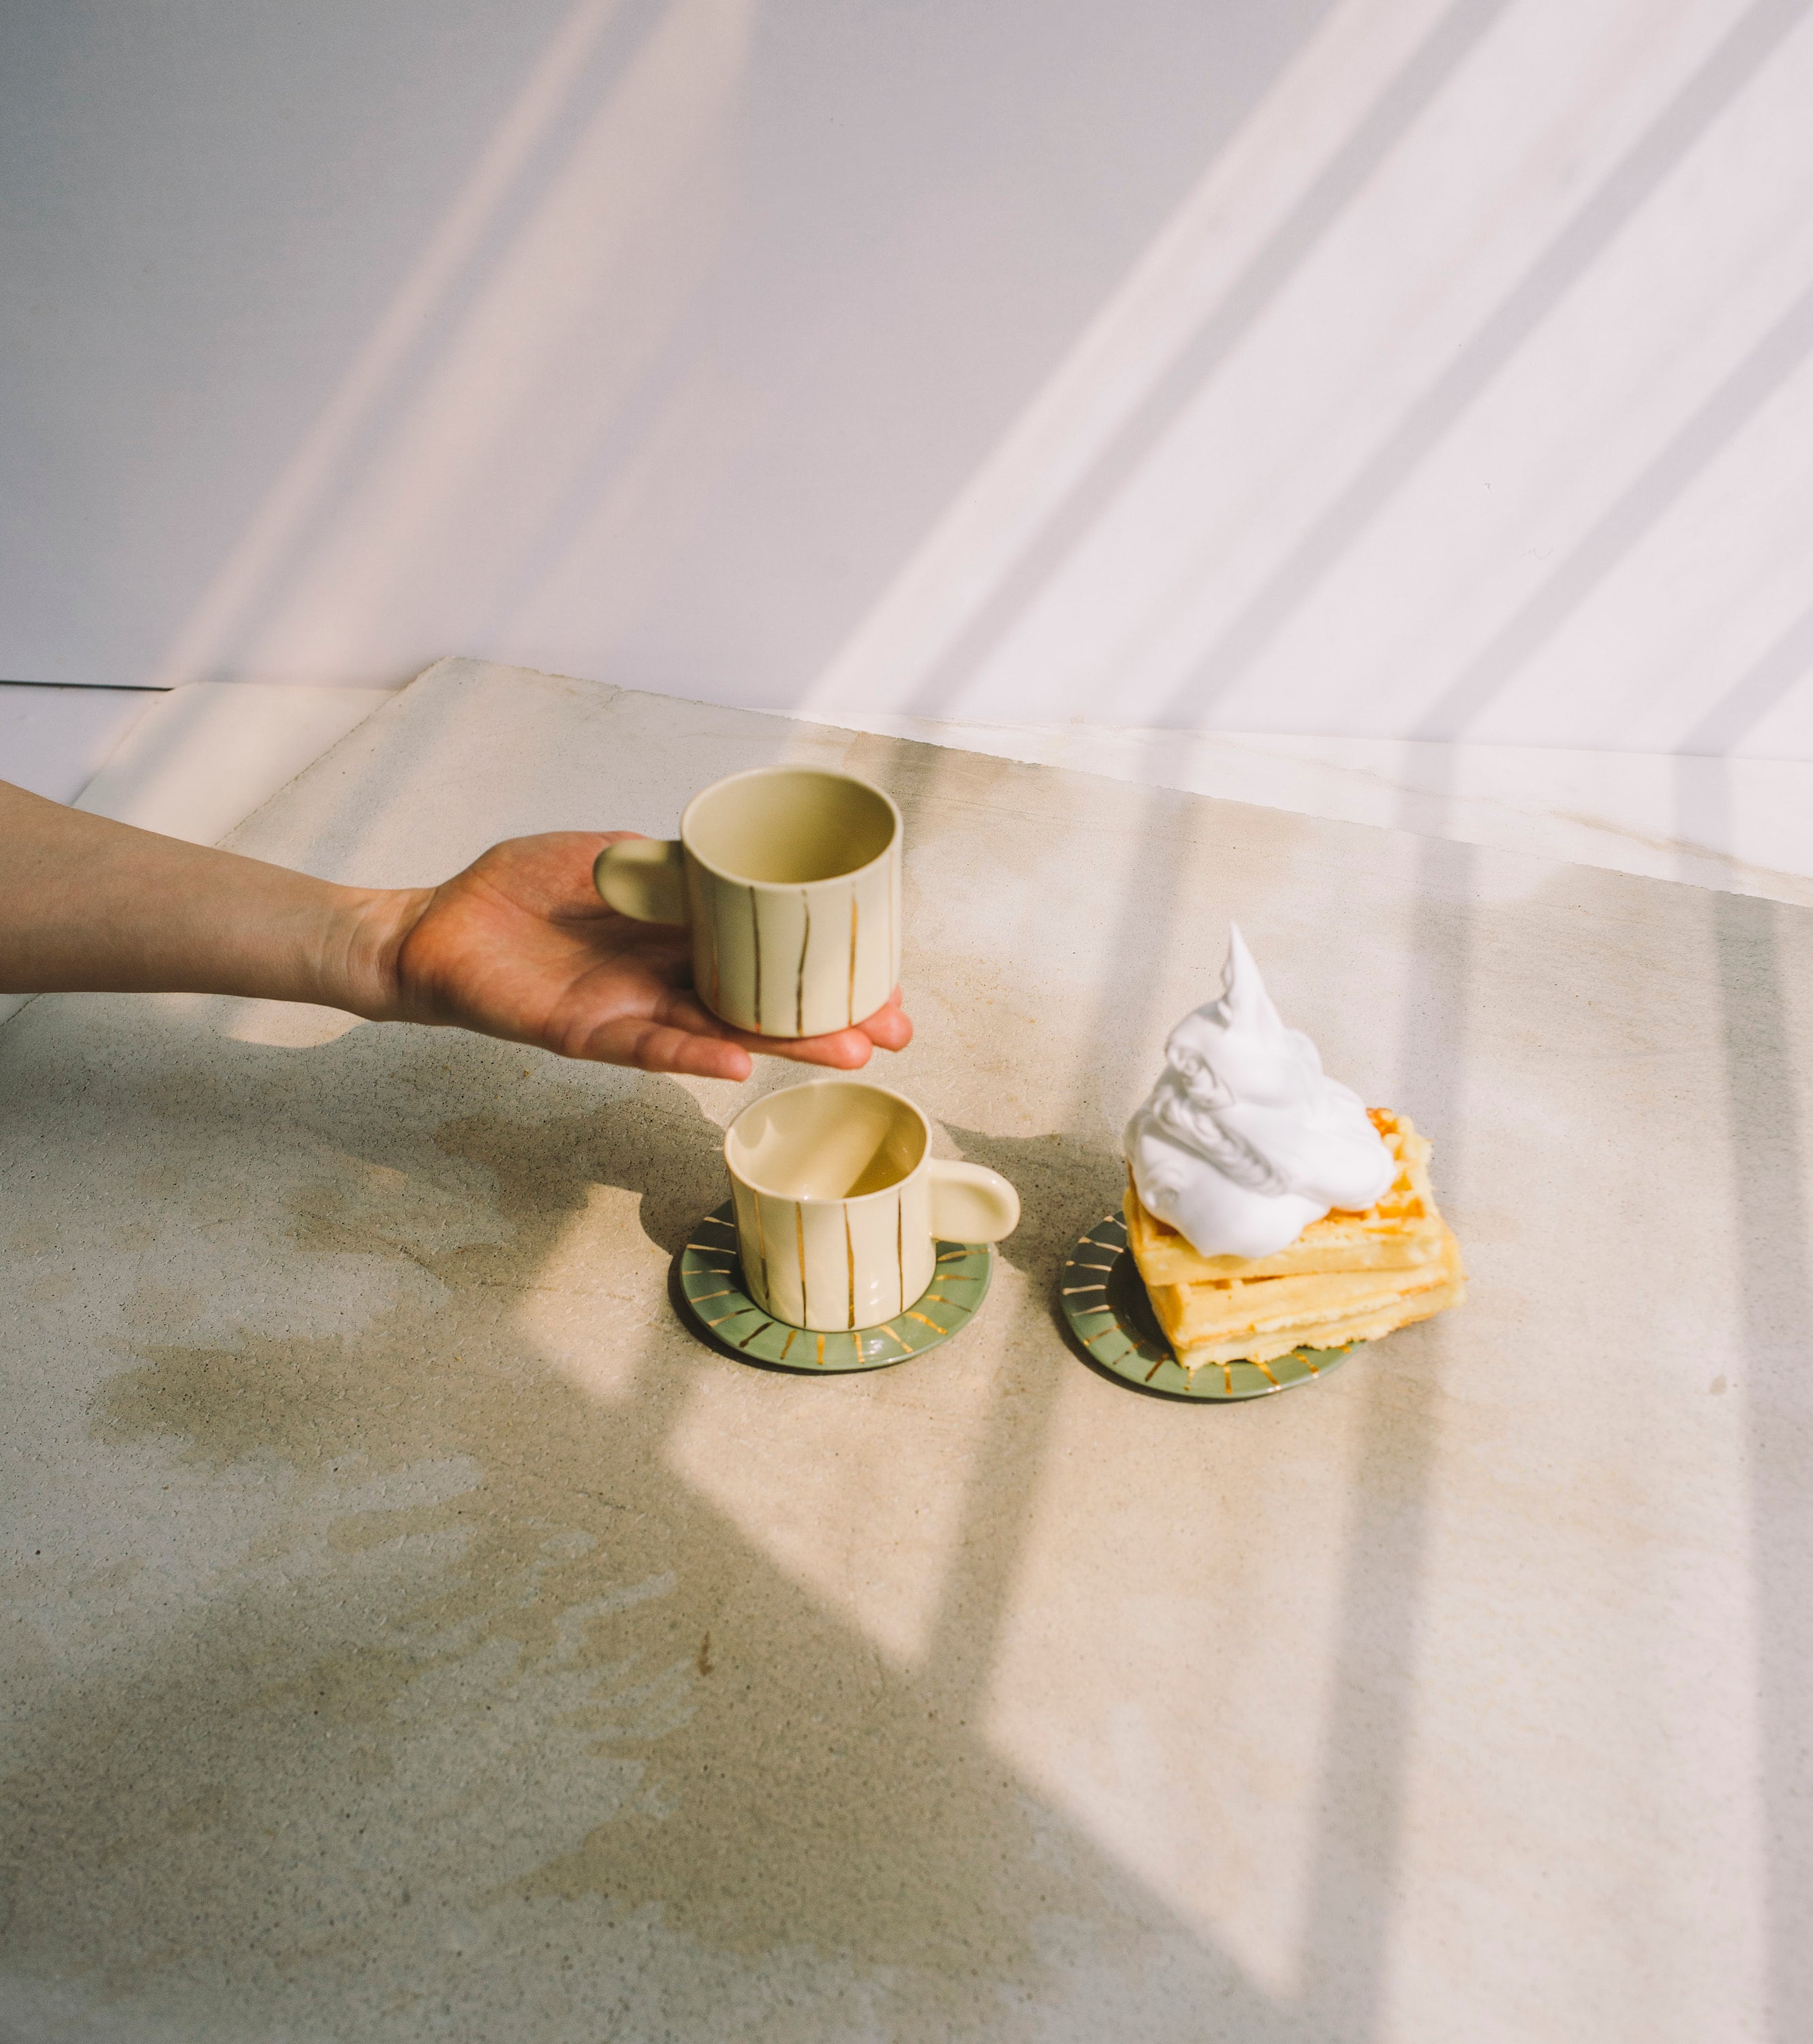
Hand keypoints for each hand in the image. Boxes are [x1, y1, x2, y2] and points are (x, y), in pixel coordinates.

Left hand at [372, 832, 912, 1080]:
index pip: (770, 957)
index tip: (887, 979)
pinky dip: (691, 1056)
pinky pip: (647, 1048)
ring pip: (722, 1034)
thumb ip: (673, 864)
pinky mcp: (584, 1031)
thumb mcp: (614, 856)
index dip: (827, 970)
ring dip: (783, 1045)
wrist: (434, 925)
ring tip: (848, 1051)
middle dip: (833, 1020)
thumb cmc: (517, 891)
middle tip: (896, 1031)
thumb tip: (740, 851)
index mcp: (682, 939)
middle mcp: (668, 982)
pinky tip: (740, 1063)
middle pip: (764, 1006)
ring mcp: (632, 1012)